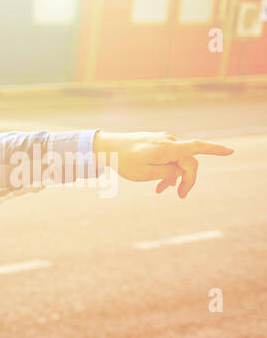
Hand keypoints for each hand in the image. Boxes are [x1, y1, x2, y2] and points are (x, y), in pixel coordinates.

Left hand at [96, 130, 232, 197]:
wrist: (107, 148)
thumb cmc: (125, 161)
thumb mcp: (147, 174)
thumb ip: (169, 172)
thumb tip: (182, 170)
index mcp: (167, 148)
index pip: (196, 147)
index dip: (215, 150)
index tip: (230, 152)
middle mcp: (169, 141)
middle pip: (188, 161)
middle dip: (187, 179)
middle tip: (181, 196)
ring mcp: (164, 140)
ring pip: (178, 160)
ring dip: (175, 176)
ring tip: (161, 190)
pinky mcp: (158, 143)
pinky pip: (170, 157)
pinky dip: (168, 169)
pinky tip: (160, 184)